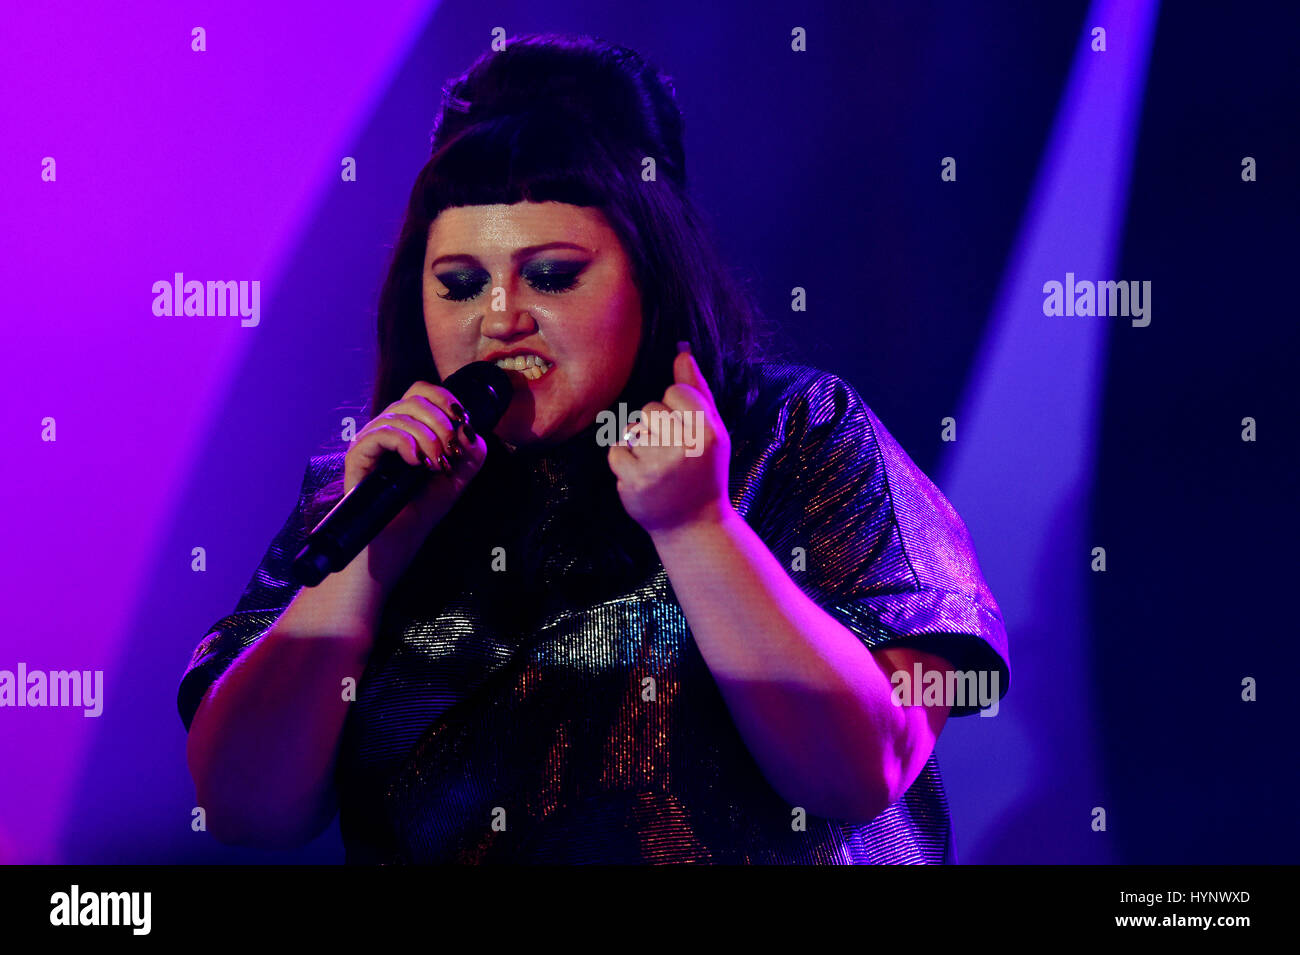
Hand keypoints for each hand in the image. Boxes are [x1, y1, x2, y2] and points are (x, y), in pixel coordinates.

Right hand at [343, 381, 486, 592]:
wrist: (395, 546)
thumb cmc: (418, 513)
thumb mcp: (456, 480)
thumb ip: (470, 454)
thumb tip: (473, 433)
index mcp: (409, 430)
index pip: (421, 392)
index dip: (444, 398)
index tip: (463, 420)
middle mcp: (387, 431)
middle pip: (412, 398)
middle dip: (441, 420)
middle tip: (451, 450)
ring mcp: (370, 443)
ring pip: (398, 414)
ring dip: (427, 435)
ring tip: (436, 463)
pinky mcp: (357, 459)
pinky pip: (379, 434)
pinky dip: (404, 442)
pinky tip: (416, 462)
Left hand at [607, 345, 731, 534]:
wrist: (694, 525)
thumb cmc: (704, 471)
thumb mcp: (713, 431)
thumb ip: (698, 390)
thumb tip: (682, 351)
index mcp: (708, 433)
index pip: (676, 392)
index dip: (676, 409)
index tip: (685, 432)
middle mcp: (684, 448)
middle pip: (650, 408)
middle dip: (657, 426)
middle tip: (671, 451)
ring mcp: (657, 466)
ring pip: (633, 428)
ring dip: (641, 443)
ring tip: (659, 463)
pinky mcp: (634, 482)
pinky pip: (617, 450)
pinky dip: (626, 460)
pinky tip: (644, 474)